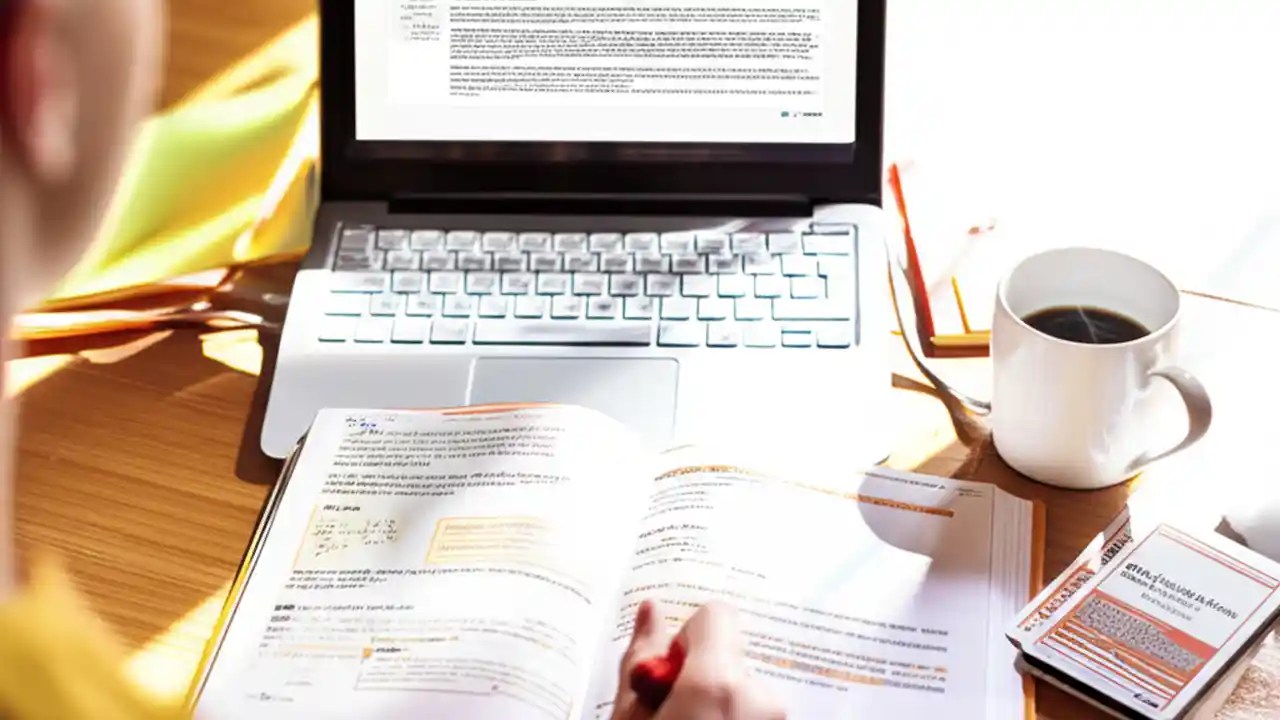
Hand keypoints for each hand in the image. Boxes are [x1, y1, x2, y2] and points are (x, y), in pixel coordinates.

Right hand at [611, 599, 785, 719]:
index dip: (685, 639)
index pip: (716, 614)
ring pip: (743, 686)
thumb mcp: (629, 717)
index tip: (668, 674)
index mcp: (718, 682)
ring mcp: (778, 718)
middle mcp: (761, 698)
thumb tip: (651, 609)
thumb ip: (641, 660)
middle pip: (728, 654)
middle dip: (702, 675)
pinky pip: (758, 709)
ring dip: (720, 701)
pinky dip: (737, 716)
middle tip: (674, 711)